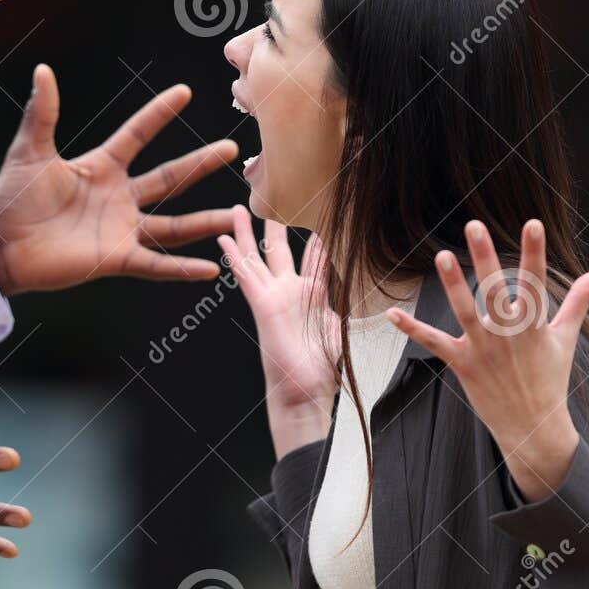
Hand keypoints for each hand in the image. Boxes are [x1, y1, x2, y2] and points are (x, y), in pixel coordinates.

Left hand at [0, 63, 238, 293]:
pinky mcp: (115, 258)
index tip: (184, 91)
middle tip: (231, 147)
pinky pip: (156, 264)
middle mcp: (117, 197)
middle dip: (200, 163)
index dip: (158, 114)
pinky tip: (212, 267)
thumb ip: (42, 113)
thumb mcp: (30, 151)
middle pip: (168, 178)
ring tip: (236, 212)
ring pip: (173, 225)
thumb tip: (42, 70)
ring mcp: (120, 229)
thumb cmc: (10, 199)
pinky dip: (182, 268)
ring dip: (204, 221)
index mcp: (100, 168)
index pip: (136, 135)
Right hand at [218, 205, 338, 457]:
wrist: (307, 388)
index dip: (317, 234)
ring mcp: (273, 296)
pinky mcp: (261, 304)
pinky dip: (235, 256)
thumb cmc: (324, 365)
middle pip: (279, 251)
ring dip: (246, 234)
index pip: (314, 256)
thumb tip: (365, 279)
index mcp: (312, 294)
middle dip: (275, 226)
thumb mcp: (343, 323)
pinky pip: (245, 276)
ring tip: (237, 210)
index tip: (320, 210)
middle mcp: (289, 291)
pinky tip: (223, 239)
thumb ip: (347, 299)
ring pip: (257, 258)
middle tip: (273, 200)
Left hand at [384, 219, 588, 501]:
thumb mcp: (566, 337)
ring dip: (453, 285)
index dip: (534, 252)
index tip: (532, 224)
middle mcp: (509, 334)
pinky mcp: (463, 364)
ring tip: (442, 255)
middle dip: (486, 258)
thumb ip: (579, 300)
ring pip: (465, 311)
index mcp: (535, 325)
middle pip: (496, 290)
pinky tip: (390, 314)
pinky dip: (412, 330)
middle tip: (474, 226)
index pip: (536, 281)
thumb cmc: (550, 376)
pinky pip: (434, 343)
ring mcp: (484, 349)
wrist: (533, 426)